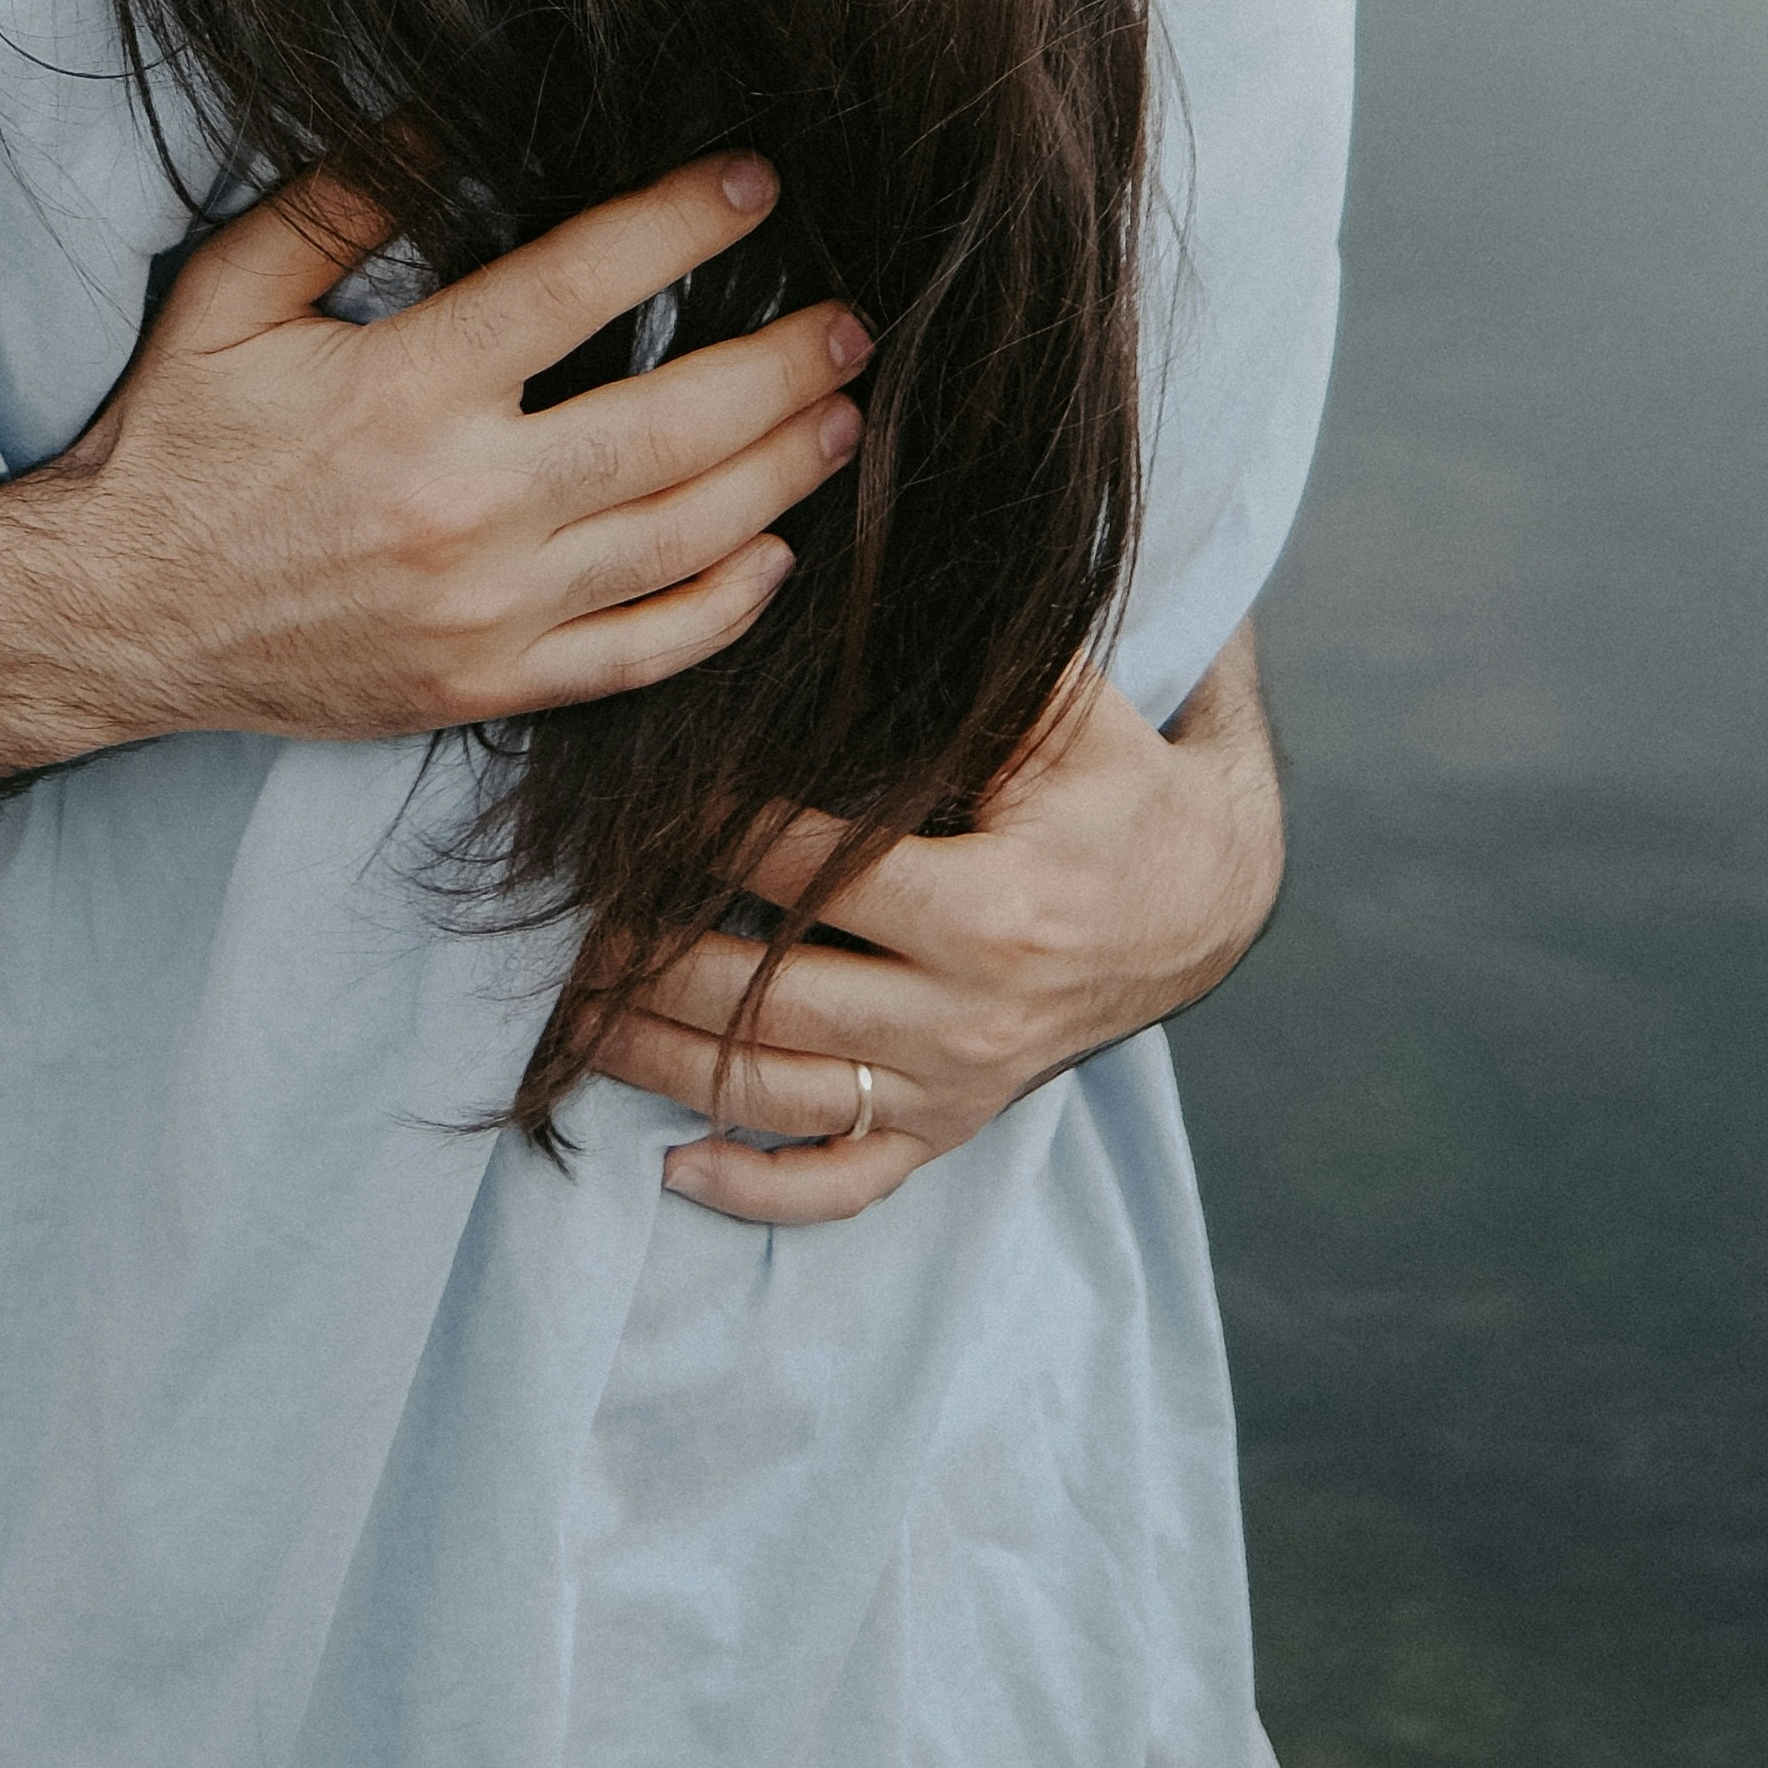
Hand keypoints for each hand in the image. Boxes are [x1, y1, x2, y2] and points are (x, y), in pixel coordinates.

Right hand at [0, 152, 870, 749]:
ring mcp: (486, 611)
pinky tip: (773, 555)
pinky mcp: (487, 687)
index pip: (581, 287)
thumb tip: (453, 114)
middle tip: (854, 319)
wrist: (111, 617)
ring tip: (844, 418)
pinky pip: (642, 657)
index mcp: (406, 388)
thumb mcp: (231, 291)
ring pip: (680, 541)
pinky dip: (725, 607)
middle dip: (782, 365)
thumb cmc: (173, 438)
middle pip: (671, 426)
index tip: (756, 187)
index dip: (680, 226)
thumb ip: (344, 200)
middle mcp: (463, 505)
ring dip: (781, 474)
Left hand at [597, 624, 1286, 1220]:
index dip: (703, 835)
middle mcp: (966, 1019)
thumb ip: (957, 665)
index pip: (802, 872)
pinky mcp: (954, 1130)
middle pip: (768, 1000)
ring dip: (664, 1065)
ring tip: (568, 1020)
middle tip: (561, 918)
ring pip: (781, 1097)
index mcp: (986, 912)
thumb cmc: (1115, 782)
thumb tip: (827, 577)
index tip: (626, 804)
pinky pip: (846, 1185)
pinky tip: (672, 1164)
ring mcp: (956, 1088)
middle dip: (649, 959)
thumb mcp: (1063, 711)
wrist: (1206, 897)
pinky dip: (758, 1190)